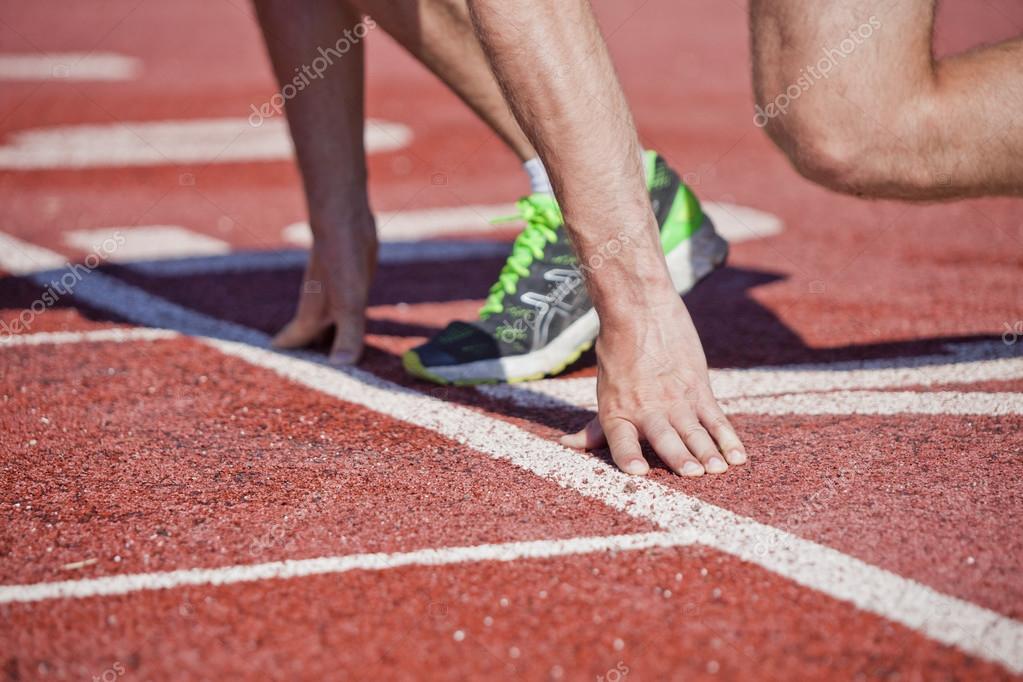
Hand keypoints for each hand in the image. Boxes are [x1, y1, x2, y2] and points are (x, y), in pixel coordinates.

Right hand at [272, 208, 376, 365]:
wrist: (344, 218)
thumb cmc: (342, 259)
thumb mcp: (350, 301)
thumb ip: (348, 334)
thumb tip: (341, 366)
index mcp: (312, 313)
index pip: (295, 340)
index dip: (289, 356)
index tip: (277, 371)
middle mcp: (318, 306)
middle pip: (310, 336)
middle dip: (308, 354)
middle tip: (307, 374)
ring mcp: (332, 294)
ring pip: (327, 323)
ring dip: (328, 339)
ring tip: (328, 356)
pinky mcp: (347, 283)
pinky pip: (343, 310)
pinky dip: (344, 322)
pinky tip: (350, 323)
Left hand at [562, 296, 746, 475]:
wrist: (640, 309)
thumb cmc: (617, 352)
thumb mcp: (604, 392)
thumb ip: (595, 427)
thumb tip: (568, 446)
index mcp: (617, 412)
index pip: (621, 441)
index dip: (629, 457)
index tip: (638, 471)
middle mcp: (647, 409)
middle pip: (665, 439)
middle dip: (679, 457)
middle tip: (693, 473)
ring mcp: (676, 399)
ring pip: (694, 431)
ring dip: (707, 451)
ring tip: (716, 469)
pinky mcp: (698, 388)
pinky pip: (715, 419)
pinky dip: (727, 438)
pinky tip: (737, 456)